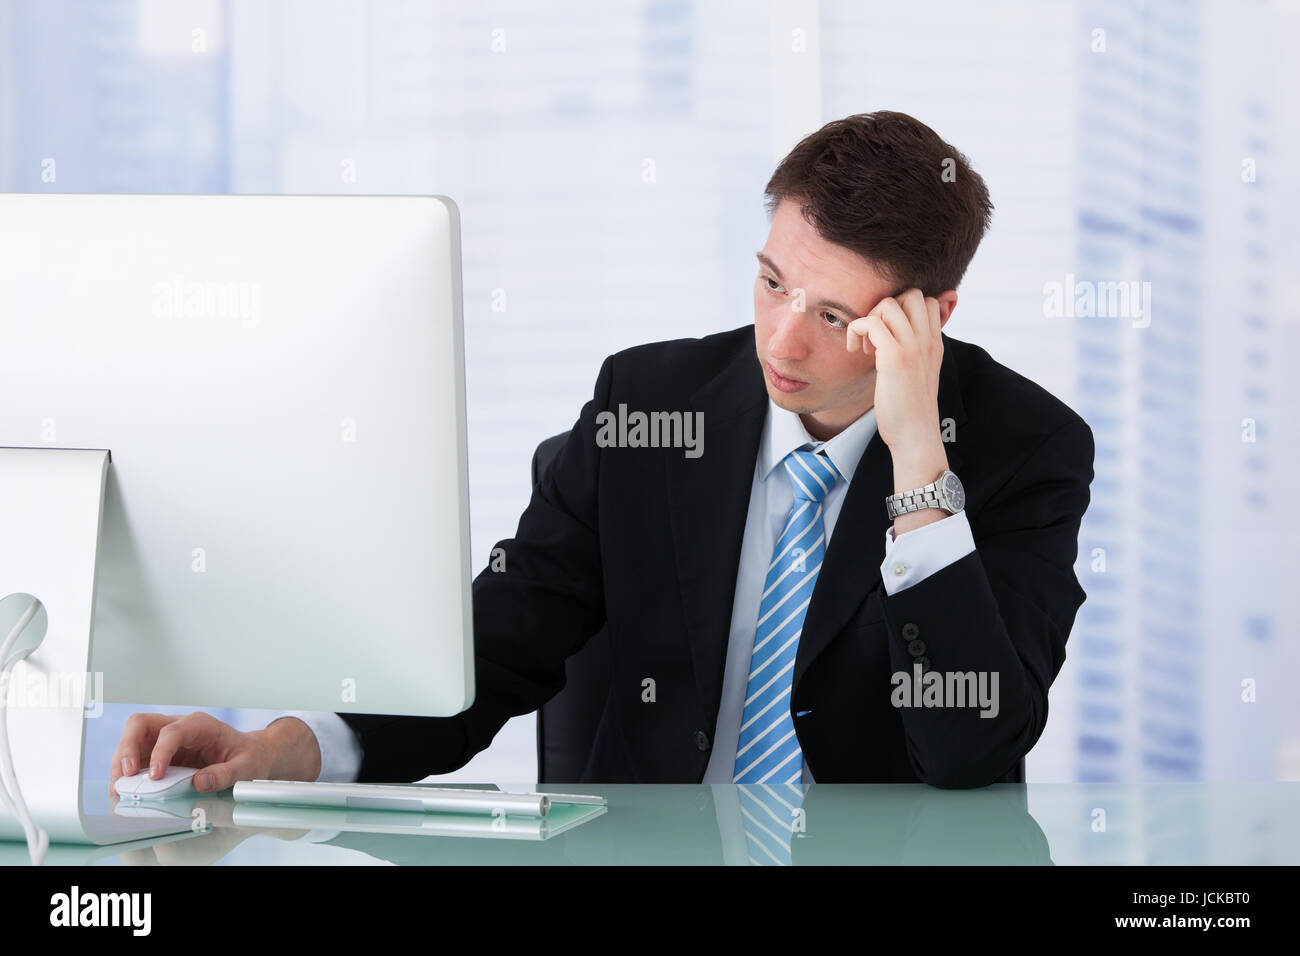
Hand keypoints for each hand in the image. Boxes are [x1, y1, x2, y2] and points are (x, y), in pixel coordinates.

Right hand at [109, 711, 320, 796]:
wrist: (251, 755)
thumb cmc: (249, 757)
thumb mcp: (247, 766)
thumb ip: (226, 774)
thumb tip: (199, 783)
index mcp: (200, 725)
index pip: (171, 731)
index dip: (160, 752)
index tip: (155, 776)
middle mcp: (178, 727)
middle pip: (140, 725)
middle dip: (127, 748)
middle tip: (126, 777)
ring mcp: (165, 740)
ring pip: (131, 741)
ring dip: (121, 764)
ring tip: (120, 790)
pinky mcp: (159, 755)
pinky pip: (135, 759)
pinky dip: (126, 775)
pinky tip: (126, 792)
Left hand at [847, 288, 950, 534]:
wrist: (916, 438)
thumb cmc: (911, 412)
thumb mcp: (918, 376)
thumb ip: (913, 354)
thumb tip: (892, 345)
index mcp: (935, 344)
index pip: (928, 301)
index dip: (903, 310)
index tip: (888, 335)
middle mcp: (927, 340)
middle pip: (911, 294)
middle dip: (886, 307)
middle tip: (874, 336)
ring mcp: (913, 346)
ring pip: (889, 303)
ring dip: (870, 319)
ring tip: (865, 347)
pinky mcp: (894, 357)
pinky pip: (870, 323)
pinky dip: (857, 330)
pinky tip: (857, 353)